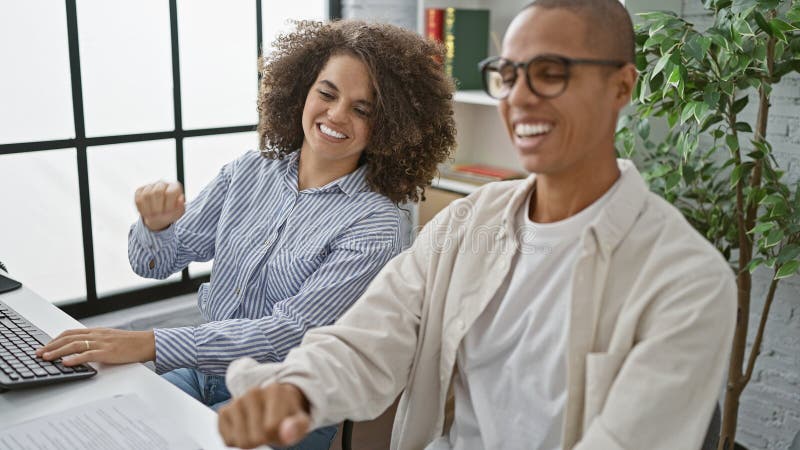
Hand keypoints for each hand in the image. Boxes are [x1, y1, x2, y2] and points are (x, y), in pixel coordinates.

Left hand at [35, 328, 155, 365]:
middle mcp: (97, 335)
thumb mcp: (110, 340)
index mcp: (96, 331)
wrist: (146, 343)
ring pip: (74, 345)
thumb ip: (96, 343)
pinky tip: (66, 362)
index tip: (44, 346)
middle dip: (51, 345)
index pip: (70, 333)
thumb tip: (81, 351)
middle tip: (39, 353)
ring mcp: (102, 343)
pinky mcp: (108, 352)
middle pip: (68, 337)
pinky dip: (75, 358)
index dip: (55, 339)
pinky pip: (88, 354)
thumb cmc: (130, 344)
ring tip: (46, 357)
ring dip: (58, 351)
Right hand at [135, 181, 184, 231]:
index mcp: (175, 187)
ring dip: (149, 209)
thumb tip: (181, 198)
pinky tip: (146, 213)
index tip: (168, 212)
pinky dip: (141, 209)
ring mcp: (150, 186)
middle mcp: (162, 184)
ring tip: (152, 216)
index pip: (170, 192)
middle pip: (157, 192)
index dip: (168, 205)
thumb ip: (181, 207)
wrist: (160, 215)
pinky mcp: (140, 190)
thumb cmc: (171, 212)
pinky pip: (138, 199)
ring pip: (146, 195)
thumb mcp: (178, 213)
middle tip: (158, 215)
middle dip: (157, 207)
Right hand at [218, 383, 311, 448]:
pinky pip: (228, 440)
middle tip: (270, 429)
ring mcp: (236, 401)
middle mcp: (253, 392)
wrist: (274, 407)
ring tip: (259, 428)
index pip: (271, 428)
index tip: (283, 425)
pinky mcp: (223, 412)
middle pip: (255, 437)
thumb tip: (287, 433)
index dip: (278, 434)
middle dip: (264, 439)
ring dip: (251, 441)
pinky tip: (246, 429)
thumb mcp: (300, 422)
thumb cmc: (287, 417)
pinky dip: (237, 440)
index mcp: (275, 391)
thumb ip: (297, 427)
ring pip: (240, 440)